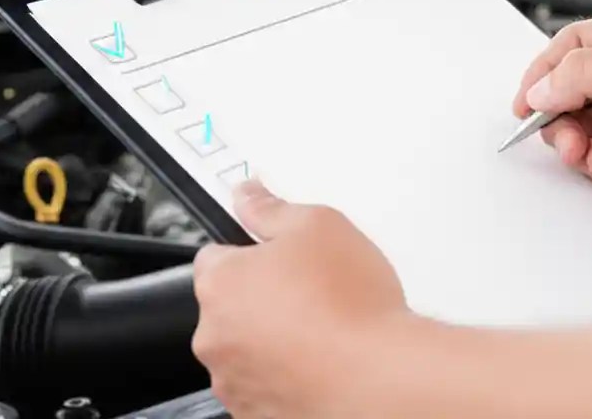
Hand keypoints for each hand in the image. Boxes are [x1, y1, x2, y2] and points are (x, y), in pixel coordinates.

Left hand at [191, 181, 410, 417]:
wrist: (377, 377)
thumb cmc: (350, 306)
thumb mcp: (318, 225)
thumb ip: (271, 208)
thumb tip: (248, 195)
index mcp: (220, 282)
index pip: (215, 256)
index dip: (252, 253)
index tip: (279, 257)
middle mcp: (214, 335)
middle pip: (230, 305)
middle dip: (263, 297)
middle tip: (311, 292)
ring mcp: (233, 379)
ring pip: (246, 347)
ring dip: (272, 338)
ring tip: (322, 331)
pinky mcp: (254, 412)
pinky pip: (263, 384)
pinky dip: (284, 374)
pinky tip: (320, 363)